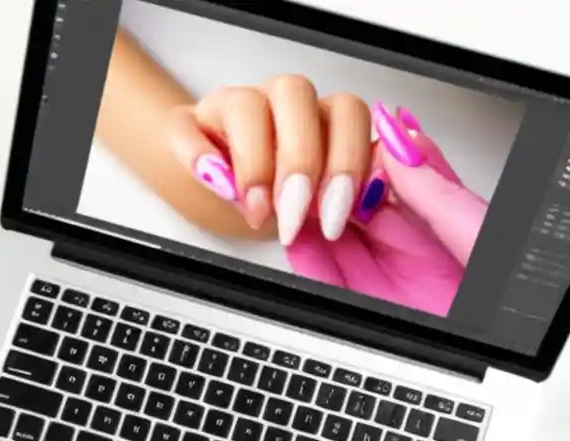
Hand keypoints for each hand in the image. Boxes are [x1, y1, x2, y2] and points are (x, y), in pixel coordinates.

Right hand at [166, 77, 373, 244]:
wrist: (225, 202)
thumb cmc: (285, 204)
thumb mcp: (329, 206)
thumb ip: (357, 192)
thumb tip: (384, 187)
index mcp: (324, 116)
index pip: (347, 111)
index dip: (349, 159)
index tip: (343, 213)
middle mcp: (280, 103)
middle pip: (296, 95)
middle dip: (301, 162)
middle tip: (298, 216)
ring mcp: (230, 109)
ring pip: (246, 105)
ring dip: (255, 162)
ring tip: (258, 211)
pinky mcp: (185, 128)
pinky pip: (185, 129)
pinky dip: (200, 158)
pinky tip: (219, 186)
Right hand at [285, 105, 488, 315]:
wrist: (497, 361)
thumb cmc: (504, 308)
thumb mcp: (474, 234)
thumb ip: (438, 191)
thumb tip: (401, 140)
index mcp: (442, 225)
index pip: (390, 178)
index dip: (362, 159)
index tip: (342, 144)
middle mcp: (410, 252)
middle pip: (353, 206)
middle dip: (327, 185)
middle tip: (306, 169)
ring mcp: (383, 284)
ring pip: (332, 240)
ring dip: (308, 217)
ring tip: (291, 196)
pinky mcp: (363, 315)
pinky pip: (323, 284)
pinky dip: (304, 259)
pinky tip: (292, 235)